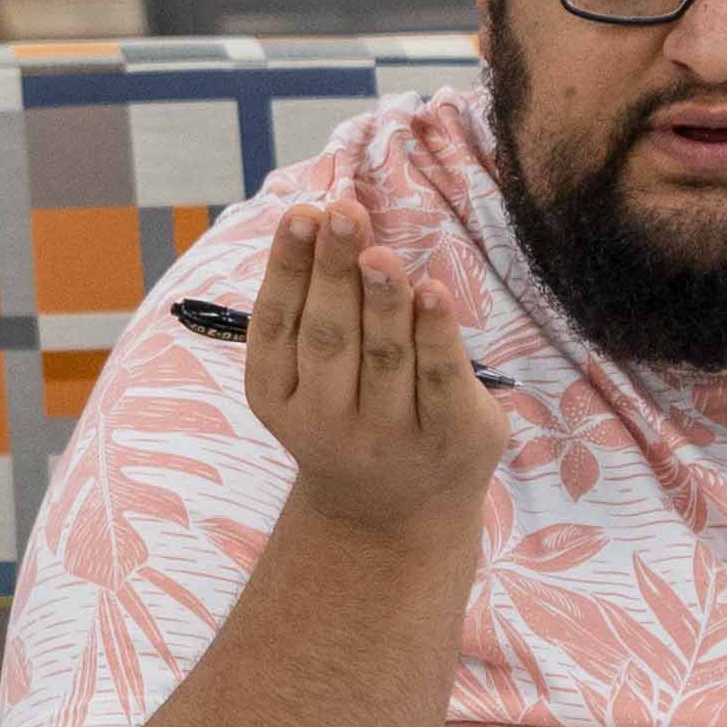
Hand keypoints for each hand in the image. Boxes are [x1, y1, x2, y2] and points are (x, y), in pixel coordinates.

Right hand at [244, 199, 507, 546]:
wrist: (393, 513)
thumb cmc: (349, 410)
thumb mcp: (311, 373)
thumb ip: (314, 304)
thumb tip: (322, 214)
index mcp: (278, 397)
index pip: (277, 325)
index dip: (288, 268)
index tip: (301, 214)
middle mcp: (326, 423)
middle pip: (329, 337)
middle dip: (334, 270)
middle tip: (342, 213)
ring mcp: (389, 436)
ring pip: (384, 356)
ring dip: (382, 299)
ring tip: (378, 252)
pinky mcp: (449, 437)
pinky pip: (440, 377)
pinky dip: (437, 334)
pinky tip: (433, 292)